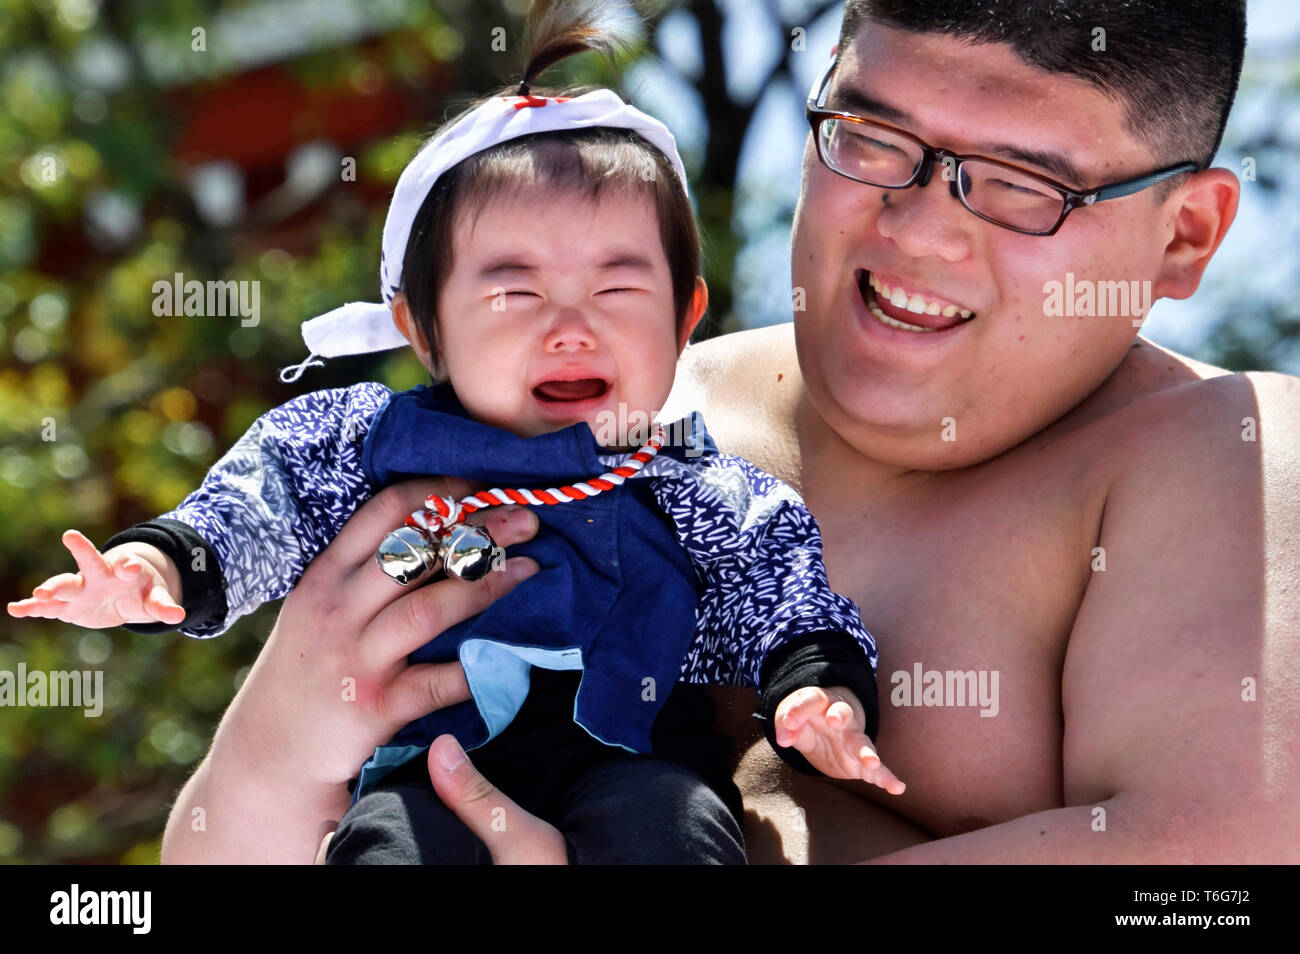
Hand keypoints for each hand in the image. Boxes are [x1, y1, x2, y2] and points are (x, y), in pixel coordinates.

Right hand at [7, 530, 184, 627]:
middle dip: (82, 550)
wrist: (121, 593)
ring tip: (40, 593)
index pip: (126, 565)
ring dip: (52, 587)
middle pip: (90, 563)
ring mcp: (80, 589)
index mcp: (123, 572)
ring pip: (64, 585)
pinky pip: (45, 607)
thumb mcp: (154, 598)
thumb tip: (179, 616)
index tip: (132, 564)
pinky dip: (31, 608)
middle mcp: (98, 576)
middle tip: (71, 535)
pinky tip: (15, 609)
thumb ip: (163, 606)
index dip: (129, 565)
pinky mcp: (65, 605)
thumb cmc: (140, 591)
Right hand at [162, 478, 541, 863]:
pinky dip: (476, 666)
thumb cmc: (306, 673)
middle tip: (527, 519)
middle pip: (414, 555)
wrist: (268, 756)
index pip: (384, 512)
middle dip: (477, 531)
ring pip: (428, 610)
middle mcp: (337, 610)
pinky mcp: (374, 708)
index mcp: (325, 577)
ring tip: (530, 570)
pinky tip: (510, 651)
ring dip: (485, 587)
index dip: (440, 492)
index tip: (483, 486)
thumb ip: (363, 574)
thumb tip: (439, 533)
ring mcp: (355, 659)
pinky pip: (437, 681)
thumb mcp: (318, 610)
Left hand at [774, 685, 905, 794]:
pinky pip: (877, 770)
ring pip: (862, 742)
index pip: (812, 700)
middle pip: (843, 712)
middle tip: (833, 720)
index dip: (799, 710)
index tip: (788, 723)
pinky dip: (887, 778)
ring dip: (867, 752)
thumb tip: (783, 739)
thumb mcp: (789, 719)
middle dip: (839, 715)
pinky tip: (898, 787)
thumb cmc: (806, 719)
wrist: (825, 727)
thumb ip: (786, 725)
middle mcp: (842, 718)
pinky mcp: (861, 761)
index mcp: (822, 703)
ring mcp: (853, 739)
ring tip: (872, 762)